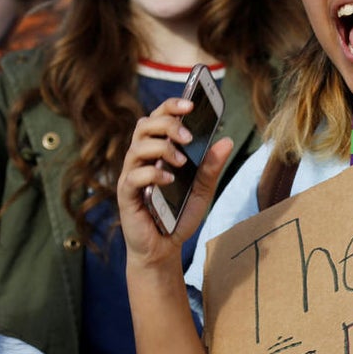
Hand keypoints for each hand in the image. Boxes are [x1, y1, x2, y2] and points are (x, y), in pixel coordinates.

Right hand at [116, 97, 232, 269]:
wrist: (164, 248)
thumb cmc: (177, 215)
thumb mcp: (202, 190)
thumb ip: (211, 167)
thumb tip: (226, 140)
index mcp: (158, 151)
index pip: (159, 118)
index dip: (171, 106)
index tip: (190, 104)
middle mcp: (141, 159)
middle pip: (144, 125)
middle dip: (167, 124)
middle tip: (188, 136)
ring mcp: (131, 175)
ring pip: (137, 147)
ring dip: (162, 148)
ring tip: (182, 161)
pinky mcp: (126, 195)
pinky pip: (133, 177)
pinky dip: (152, 175)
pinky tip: (168, 180)